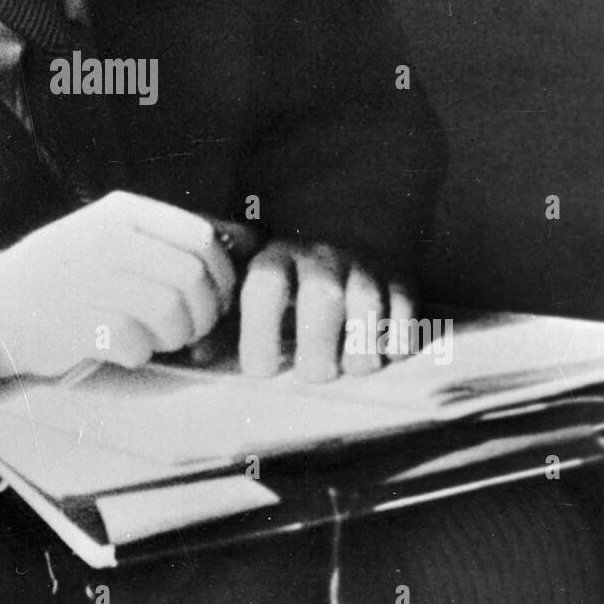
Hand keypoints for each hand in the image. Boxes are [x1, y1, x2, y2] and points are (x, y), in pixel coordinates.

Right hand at [0, 191, 253, 378]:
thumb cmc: (70, 274)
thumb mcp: (118, 238)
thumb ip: (174, 238)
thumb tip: (248, 239)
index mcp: (122, 212)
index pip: (201, 237)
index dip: (224, 275)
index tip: (217, 300)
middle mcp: (108, 238)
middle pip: (192, 278)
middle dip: (204, 313)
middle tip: (191, 331)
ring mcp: (90, 279)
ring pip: (172, 312)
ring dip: (176, 336)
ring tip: (157, 338)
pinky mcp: (77, 322)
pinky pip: (138, 343)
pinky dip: (140, 354)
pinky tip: (123, 348)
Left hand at [237, 241, 416, 381]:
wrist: (346, 231)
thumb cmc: (288, 284)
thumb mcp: (250, 295)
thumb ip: (223, 328)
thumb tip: (196, 358)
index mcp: (275, 260)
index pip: (265, 287)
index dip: (261, 333)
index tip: (261, 370)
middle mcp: (320, 259)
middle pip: (323, 298)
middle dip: (318, 347)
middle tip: (315, 372)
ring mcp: (364, 267)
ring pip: (368, 307)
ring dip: (361, 351)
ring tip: (350, 366)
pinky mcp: (402, 280)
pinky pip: (407, 314)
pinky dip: (398, 343)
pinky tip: (384, 353)